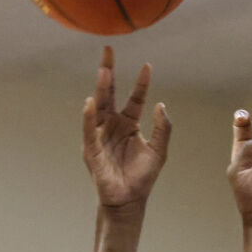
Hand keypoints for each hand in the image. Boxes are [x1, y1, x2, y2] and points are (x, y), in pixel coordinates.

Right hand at [82, 46, 170, 207]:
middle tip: (108, 50)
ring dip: (100, 88)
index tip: (148, 66)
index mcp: (129, 124)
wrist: (130, 200)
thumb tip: (161, 104)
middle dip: (108, 72)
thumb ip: (163, 128)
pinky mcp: (91, 149)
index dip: (141, 83)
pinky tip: (90, 102)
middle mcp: (112, 126)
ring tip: (104, 70)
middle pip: (109, 93)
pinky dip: (88, 116)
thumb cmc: (142, 178)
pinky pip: (88, 130)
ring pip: (98, 106)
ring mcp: (100, 135)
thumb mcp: (159, 150)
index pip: (134, 98)